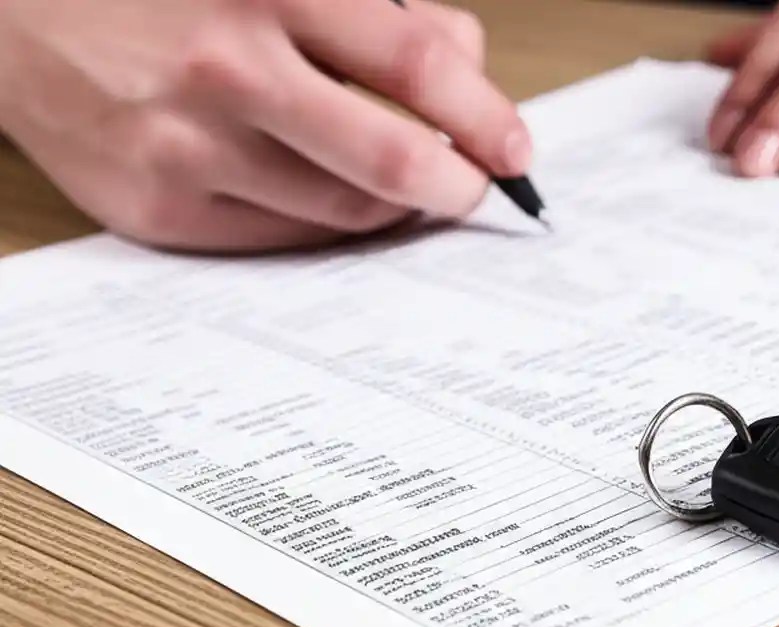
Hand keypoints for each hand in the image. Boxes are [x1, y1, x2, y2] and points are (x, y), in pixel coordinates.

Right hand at [0, 0, 527, 252]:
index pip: (417, 63)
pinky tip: (340, 203)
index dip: (485, 114)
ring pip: (343, 210)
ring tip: (410, 192)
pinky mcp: (156, 209)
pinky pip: (282, 238)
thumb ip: (377, 6)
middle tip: (476, 191)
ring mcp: (186, 148)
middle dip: (457, 186)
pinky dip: (328, 225)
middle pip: (390, 156)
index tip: (514, 146)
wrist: (11, 12)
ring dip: (396, 209)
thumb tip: (465, 60)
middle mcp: (227, 70)